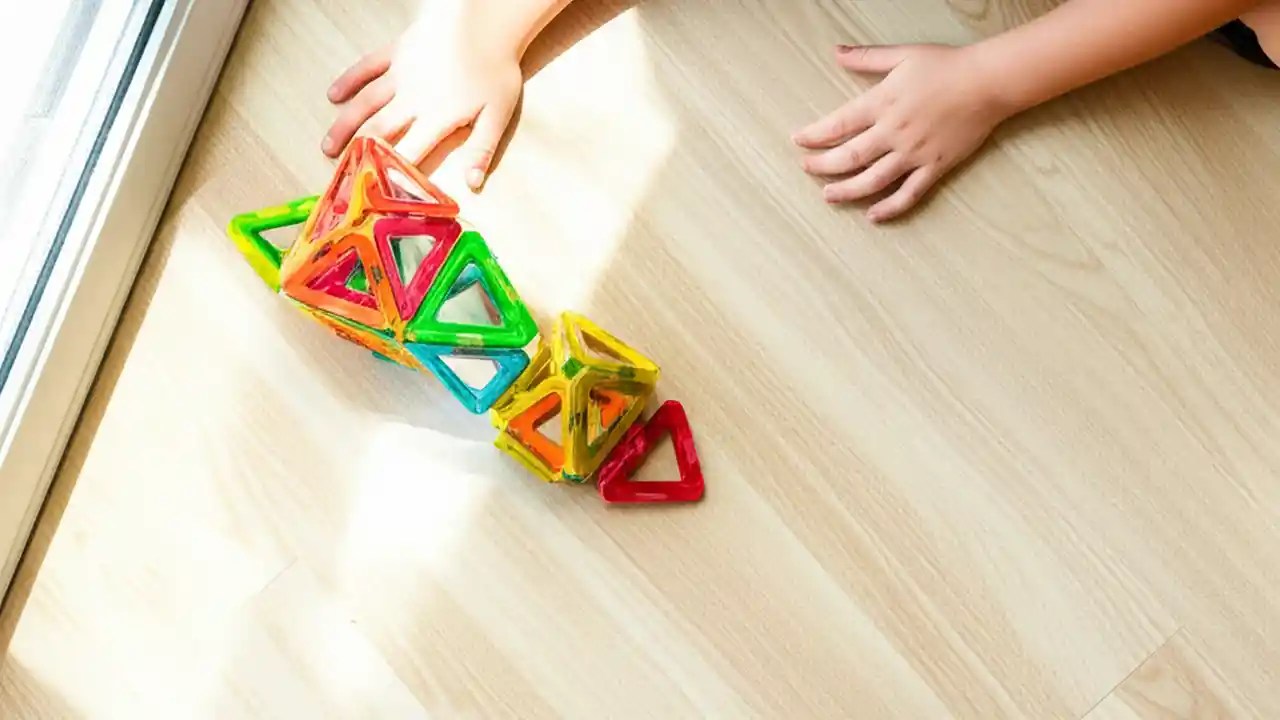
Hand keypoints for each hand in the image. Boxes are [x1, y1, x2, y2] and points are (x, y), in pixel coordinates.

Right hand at [324, 9, 522, 189]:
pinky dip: (349, 81)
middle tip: (339, 171)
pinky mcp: (396, 51)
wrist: (486, 22)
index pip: (408, 152)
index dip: (390, 174)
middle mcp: (411, 98)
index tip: (373, 192)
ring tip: (327, 146)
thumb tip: (473, 185)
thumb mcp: (497, 114)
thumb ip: (482, 150)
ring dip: (344, 125)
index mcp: (436, 118)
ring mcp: (400, 73)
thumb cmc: (495, 69)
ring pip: (365, 103)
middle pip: (378, 130)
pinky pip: (367, 67)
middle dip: (357, 152)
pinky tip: (332, 95)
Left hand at [793, 44, 1013, 222]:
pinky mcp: (934, 167)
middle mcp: (893, 132)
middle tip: (807, 168)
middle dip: (822, 166)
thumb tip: (836, 52)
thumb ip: (866, 57)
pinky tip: (872, 216)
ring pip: (872, 181)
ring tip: (828, 196)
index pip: (836, 125)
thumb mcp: (902, 55)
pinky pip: (908, 194)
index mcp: (881, 103)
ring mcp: (913, 153)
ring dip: (846, 191)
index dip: (814, 135)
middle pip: (848, 157)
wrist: (988, 81)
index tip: (799, 141)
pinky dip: (889, 208)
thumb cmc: (946, 64)